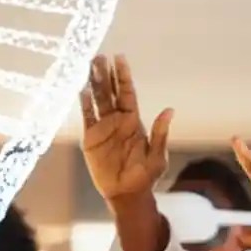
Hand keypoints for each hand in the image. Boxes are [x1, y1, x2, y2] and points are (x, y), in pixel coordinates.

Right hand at [80, 54, 173, 204]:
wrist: (126, 194)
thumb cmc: (145, 176)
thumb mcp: (157, 156)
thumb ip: (160, 133)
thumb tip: (170, 110)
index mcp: (134, 121)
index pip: (127, 92)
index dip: (123, 76)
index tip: (119, 58)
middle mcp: (117, 120)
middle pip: (110, 92)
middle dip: (105, 74)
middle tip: (99, 56)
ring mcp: (103, 128)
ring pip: (97, 100)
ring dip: (93, 83)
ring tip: (88, 65)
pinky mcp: (91, 138)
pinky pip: (87, 117)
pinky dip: (83, 104)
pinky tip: (80, 90)